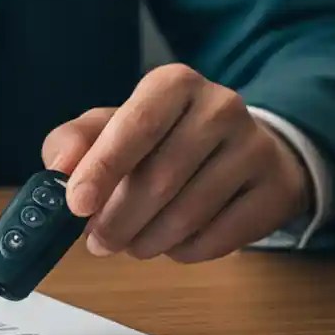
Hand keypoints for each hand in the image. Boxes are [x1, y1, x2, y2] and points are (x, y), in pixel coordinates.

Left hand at [41, 63, 311, 262]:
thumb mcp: (110, 127)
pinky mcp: (276, 189)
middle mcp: (221, 106)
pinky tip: (169, 244)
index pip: (137, 126)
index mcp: (173, 84)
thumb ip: (74, 141)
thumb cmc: (160, 138)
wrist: (240, 148)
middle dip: (119, 219)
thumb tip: (58, 167)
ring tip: (129, 244)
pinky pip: (221, 236)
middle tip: (97, 241)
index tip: (77, 205)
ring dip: (147, 240)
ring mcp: (255, 147)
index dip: (103, 169)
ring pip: (190, 212)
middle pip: (161, 177)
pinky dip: (184, 250)